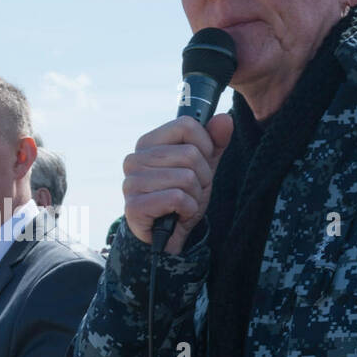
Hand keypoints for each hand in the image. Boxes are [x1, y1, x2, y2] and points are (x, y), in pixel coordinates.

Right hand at [122, 113, 233, 254]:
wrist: (167, 237)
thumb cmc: (181, 198)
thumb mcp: (203, 168)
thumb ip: (214, 143)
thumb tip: (224, 118)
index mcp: (148, 143)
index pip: (186, 125)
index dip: (205, 145)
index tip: (201, 163)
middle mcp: (134, 159)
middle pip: (189, 153)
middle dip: (202, 176)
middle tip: (191, 190)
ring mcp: (131, 182)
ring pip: (186, 177)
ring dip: (195, 195)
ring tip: (184, 203)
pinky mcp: (134, 205)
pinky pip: (177, 198)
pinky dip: (187, 209)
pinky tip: (178, 214)